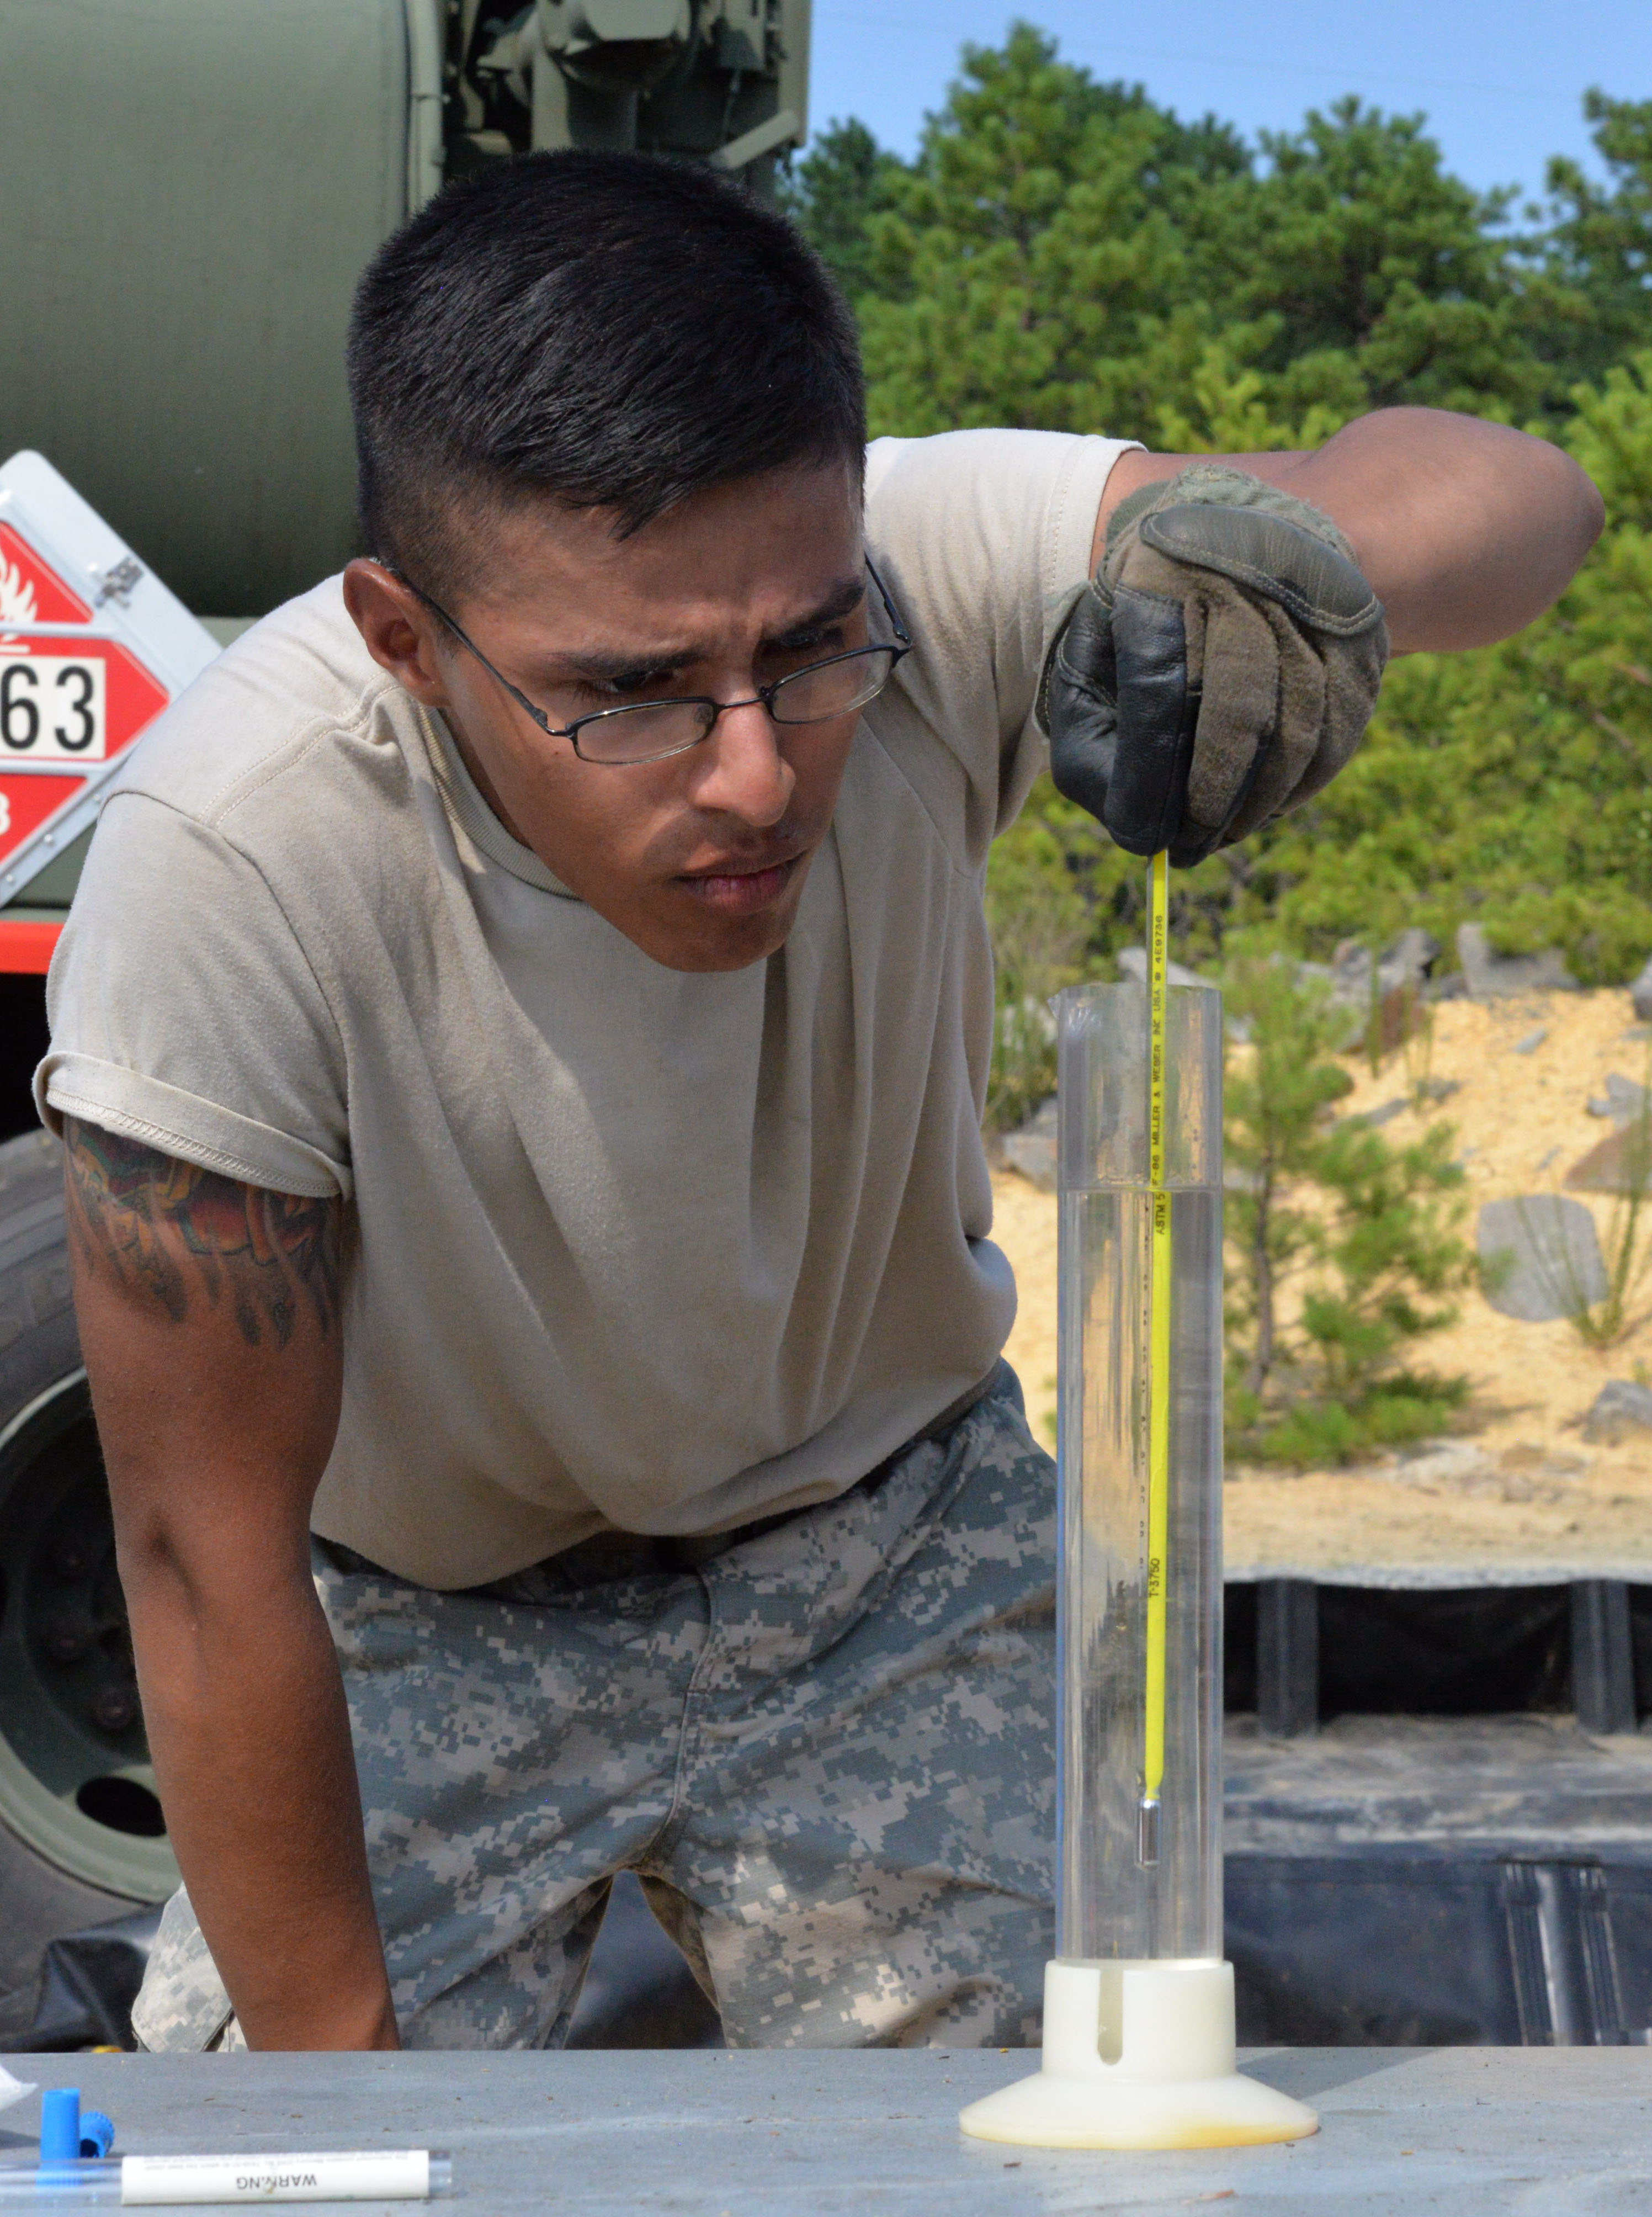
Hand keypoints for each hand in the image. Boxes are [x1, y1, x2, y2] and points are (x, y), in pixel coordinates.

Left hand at [1040, 464, 1387, 866]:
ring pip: (1298, 729)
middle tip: (1190, 847)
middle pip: (1239, 713)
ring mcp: (1312, 603)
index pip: (1159, 690)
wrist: (1246, 524)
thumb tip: (1135, 827)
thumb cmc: (1145, 610)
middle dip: (1212, 798)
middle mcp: (1244, 577)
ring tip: (1223, 835)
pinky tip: (1269, 807)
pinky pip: (1340, 730)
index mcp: (1160, 571)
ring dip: (1261, 803)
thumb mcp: (1093, 646)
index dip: (1152, 774)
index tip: (1143, 833)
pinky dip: (1304, 784)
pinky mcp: (1359, 635)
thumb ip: (1093, 730)